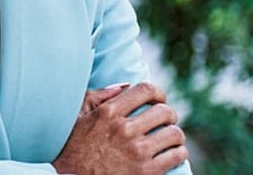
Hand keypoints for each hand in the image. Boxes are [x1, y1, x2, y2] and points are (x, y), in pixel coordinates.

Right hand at [53, 82, 188, 174]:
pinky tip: (172, 153)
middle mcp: (123, 129)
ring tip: (170, 138)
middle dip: (169, 115)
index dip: (158, 93)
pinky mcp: (146, 171)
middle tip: (166, 122)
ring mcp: (136, 150)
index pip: (145, 90)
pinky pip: (176, 155)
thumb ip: (99, 96)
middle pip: (164, 111)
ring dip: (175, 134)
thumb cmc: (74, 146)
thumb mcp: (79, 115)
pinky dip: (179, 153)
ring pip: (174, 133)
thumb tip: (125, 85)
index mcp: (109, 112)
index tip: (159, 100)